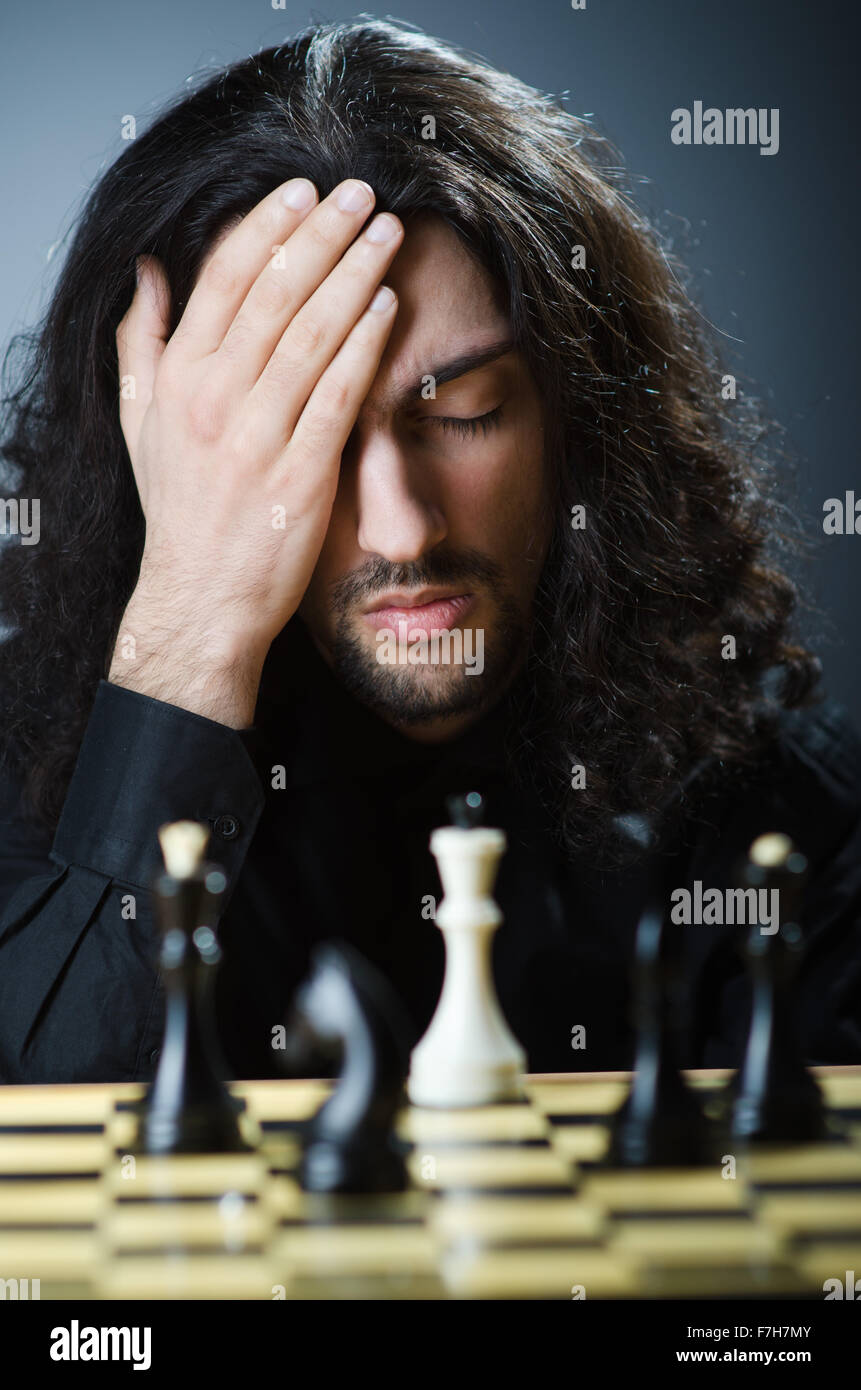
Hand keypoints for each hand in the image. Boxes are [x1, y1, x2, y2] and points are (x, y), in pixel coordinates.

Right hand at [110, 177, 401, 722]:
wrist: (201, 598)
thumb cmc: (179, 509)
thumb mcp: (140, 422)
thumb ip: (141, 342)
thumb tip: (150, 271)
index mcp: (177, 377)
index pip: (224, 279)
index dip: (267, 227)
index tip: (304, 191)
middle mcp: (214, 398)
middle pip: (277, 293)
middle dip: (324, 233)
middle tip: (363, 193)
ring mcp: (258, 436)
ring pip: (313, 334)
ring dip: (354, 274)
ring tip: (386, 233)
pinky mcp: (301, 474)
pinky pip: (339, 395)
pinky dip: (366, 345)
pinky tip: (389, 306)